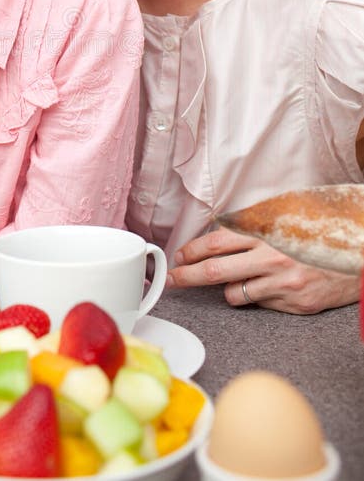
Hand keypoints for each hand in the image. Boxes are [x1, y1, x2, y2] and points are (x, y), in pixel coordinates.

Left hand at [167, 227, 360, 313]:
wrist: (358, 254)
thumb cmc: (316, 231)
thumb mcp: (283, 214)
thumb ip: (252, 222)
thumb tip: (216, 229)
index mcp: (265, 230)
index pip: (216, 242)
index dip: (192, 251)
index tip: (179, 257)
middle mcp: (271, 256)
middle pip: (216, 270)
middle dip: (188, 276)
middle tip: (174, 280)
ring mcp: (283, 283)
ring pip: (234, 293)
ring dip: (228, 288)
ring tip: (239, 278)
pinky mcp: (294, 303)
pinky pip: (259, 304)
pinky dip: (256, 296)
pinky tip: (269, 285)